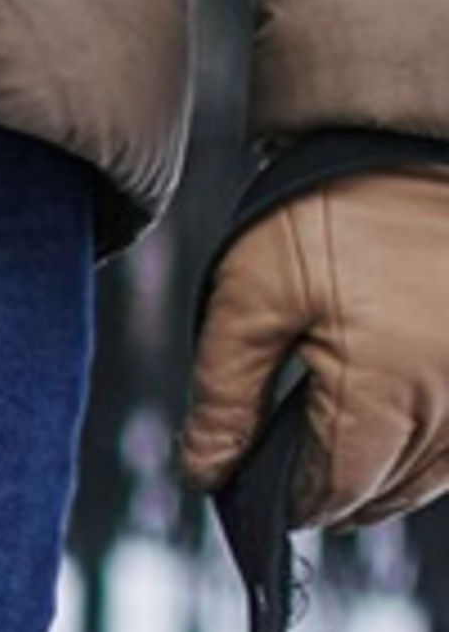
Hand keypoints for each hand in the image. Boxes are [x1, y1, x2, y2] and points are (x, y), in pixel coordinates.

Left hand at [181, 165, 448, 527]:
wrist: (418, 129)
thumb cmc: (335, 205)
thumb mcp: (250, 300)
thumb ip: (223, 400)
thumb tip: (206, 475)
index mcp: (387, 393)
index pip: (337, 492)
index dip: (293, 501)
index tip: (265, 489)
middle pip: (392, 489)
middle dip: (341, 490)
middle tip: (297, 472)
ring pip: (441, 468)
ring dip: (394, 473)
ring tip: (345, 452)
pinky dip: (437, 438)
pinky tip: (401, 416)